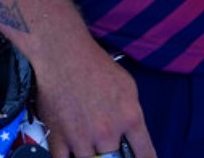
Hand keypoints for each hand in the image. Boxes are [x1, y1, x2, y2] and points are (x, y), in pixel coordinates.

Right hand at [29, 41, 154, 157]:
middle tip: (107, 149)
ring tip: (90, 145)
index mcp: (130, 118)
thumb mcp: (128, 87)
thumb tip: (133, 137)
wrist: (63, 55)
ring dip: (91, 156)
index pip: (145, 155)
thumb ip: (132, 115)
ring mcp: (82, 138)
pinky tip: (73, 153)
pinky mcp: (58, 138)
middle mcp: (108, 132)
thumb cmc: (96, 66)